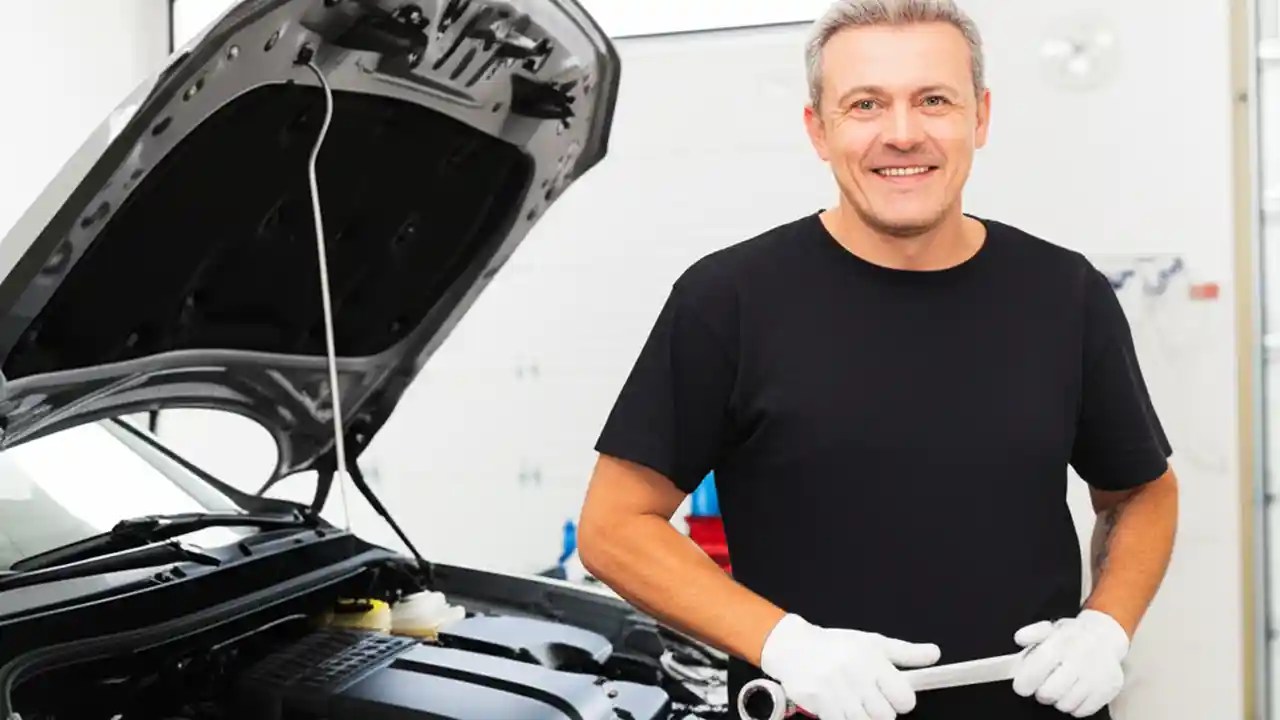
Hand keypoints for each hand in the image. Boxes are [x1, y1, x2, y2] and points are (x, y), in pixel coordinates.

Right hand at [759, 613, 940, 719]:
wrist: (793, 647)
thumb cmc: (836, 645)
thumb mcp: (873, 642)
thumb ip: (906, 652)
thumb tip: (935, 653)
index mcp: (873, 660)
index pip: (904, 699)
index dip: (900, 700)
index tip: (890, 694)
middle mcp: (856, 674)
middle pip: (886, 716)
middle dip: (879, 710)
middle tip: (867, 697)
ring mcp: (837, 690)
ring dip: (860, 716)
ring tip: (853, 702)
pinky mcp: (819, 702)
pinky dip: (842, 718)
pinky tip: (838, 706)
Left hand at [1011, 609, 1130, 716]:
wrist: (1105, 636)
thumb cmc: (1071, 636)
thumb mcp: (1050, 628)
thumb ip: (1032, 633)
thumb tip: (1019, 638)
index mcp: (1060, 644)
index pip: (1035, 669)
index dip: (1024, 683)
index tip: (1021, 686)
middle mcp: (1078, 661)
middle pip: (1048, 693)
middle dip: (1041, 693)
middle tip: (1043, 686)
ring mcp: (1095, 677)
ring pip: (1065, 705)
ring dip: (1058, 700)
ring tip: (1061, 687)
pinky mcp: (1108, 690)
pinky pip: (1082, 711)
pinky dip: (1075, 706)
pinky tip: (1075, 692)